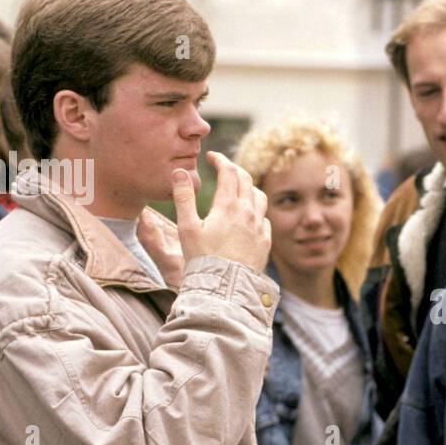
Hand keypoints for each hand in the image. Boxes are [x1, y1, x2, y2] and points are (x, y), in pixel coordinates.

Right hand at [172, 150, 270, 270]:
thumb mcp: (187, 227)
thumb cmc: (202, 259)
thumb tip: (180, 171)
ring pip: (259, 197)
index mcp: (228, 205)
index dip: (220, 160)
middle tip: (223, 168)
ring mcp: (259, 228)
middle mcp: (248, 212)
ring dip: (248, 187)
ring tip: (237, 189)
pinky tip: (247, 216)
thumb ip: (183, 197)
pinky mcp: (265, 242)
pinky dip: (255, 210)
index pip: (229, 171)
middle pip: (246, 180)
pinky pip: (264, 219)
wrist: (225, 288)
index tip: (211, 156)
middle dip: (234, 169)